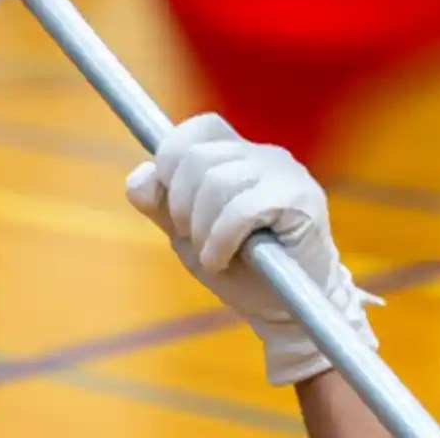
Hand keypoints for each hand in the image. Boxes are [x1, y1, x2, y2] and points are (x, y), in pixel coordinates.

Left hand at [125, 114, 379, 385]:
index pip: (200, 128)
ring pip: (217, 181)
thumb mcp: (191, 237)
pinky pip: (242, 209)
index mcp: (241, 156)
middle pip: (198, 157)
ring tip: (211, 256)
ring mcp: (286, 174)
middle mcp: (265, 155)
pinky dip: (220, 240)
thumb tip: (138, 179)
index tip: (172, 206)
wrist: (290, 311)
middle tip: (194, 239)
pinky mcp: (301, 199)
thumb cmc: (245, 272)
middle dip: (181, 205)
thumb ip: (162, 206)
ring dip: (202, 229)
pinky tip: (221, 261)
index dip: (172, 158)